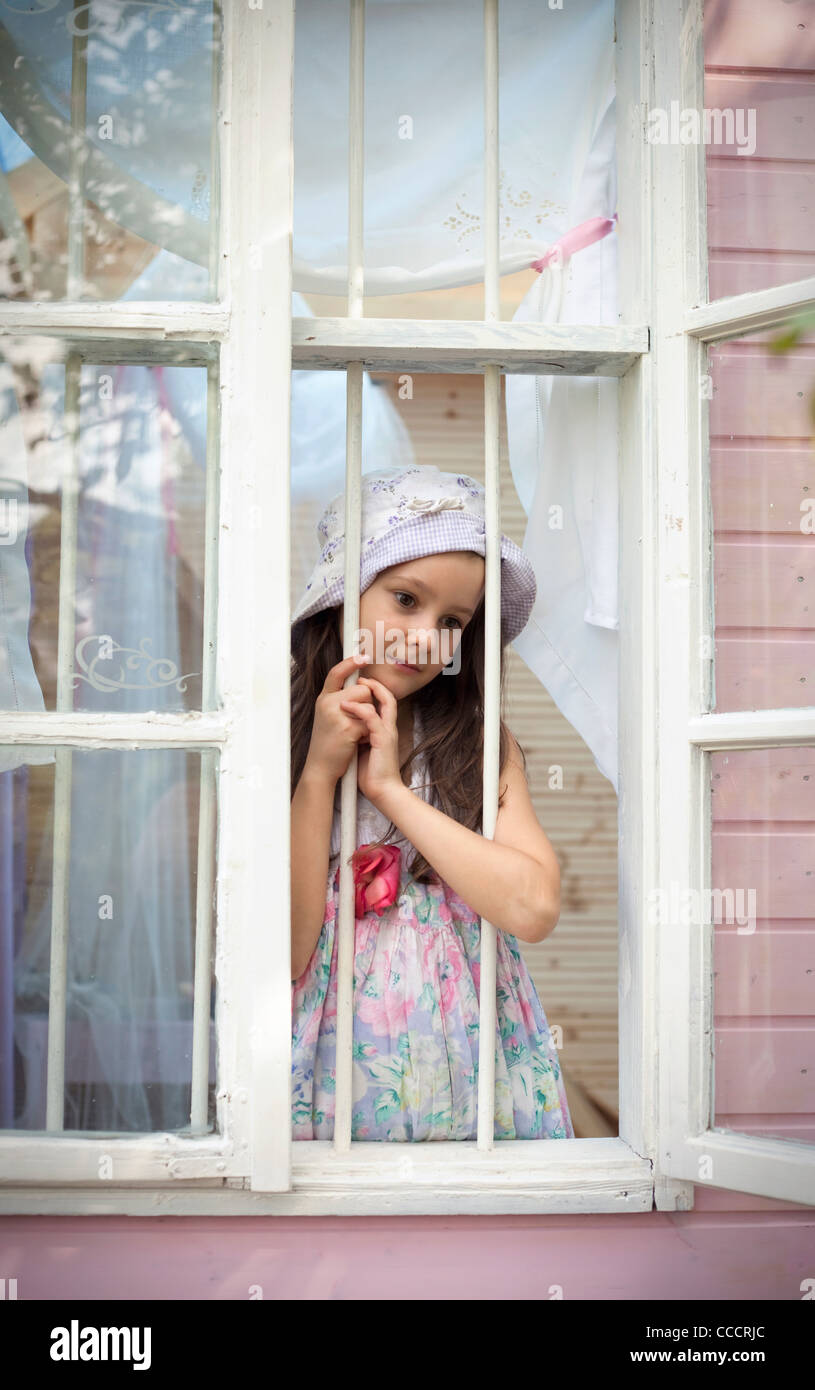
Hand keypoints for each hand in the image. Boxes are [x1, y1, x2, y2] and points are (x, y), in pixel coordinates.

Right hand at [302, 653, 374, 785]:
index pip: (337, 673)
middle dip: (367, 703)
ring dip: (369, 718)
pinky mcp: (347, 727)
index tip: (363, 656)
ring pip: (368, 704)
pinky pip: (370, 720)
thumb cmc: (328, 744)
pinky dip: (367, 732)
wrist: (321, 767)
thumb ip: (340, 700)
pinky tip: (356, 741)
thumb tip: (360, 685)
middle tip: (357, 720)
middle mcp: (327, 703)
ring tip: (354, 732)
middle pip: (362, 689)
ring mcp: (337, 714)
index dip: (350, 662)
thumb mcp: (328, 716)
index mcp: (324, 699)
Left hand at [339, 676, 403, 806]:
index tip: (360, 682)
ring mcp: (388, 732)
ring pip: (385, 702)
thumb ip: (360, 734)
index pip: (384, 702)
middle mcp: (389, 727)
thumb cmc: (372, 773)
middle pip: (388, 696)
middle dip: (375, 684)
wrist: (382, 790)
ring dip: (369, 690)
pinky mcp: (382, 740)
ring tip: (357, 684)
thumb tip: (349, 726)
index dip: (374, 689)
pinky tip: (346, 705)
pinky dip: (359, 709)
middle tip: (360, 677)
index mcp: (384, 729)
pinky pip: (372, 717)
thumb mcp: (364, 747)